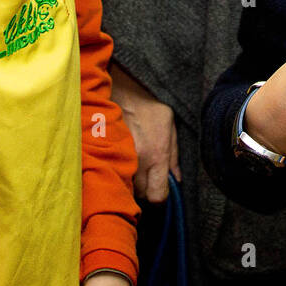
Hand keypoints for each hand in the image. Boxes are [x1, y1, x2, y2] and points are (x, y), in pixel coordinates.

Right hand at [109, 65, 179, 201]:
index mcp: (157, 155)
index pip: (158, 195)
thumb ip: (174, 156)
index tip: (160, 187)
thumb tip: (177, 179)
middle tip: (149, 174)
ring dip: (132, 181)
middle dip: (147, 188)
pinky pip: (113, 172)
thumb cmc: (151, 106)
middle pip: (141, 195)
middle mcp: (138, 160)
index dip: (161, 196)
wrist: (126, 89)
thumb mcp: (170, 127)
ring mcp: (121, 157)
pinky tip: (123, 159)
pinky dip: (119, 171)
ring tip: (136, 165)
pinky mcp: (108, 151)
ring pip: (126, 186)